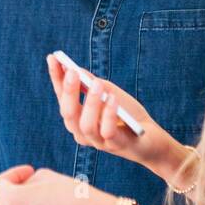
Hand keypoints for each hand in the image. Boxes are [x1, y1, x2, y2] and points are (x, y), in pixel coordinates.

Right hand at [46, 55, 185, 182]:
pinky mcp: (116, 146)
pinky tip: (112, 99)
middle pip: (69, 113)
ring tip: (96, 83)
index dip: (56, 78)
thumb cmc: (127, 114)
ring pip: (86, 125)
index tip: (52, 58)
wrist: (151, 137)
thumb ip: (93, 84)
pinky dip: (109, 114)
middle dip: (69, 92)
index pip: (62, 97)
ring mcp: (98, 142)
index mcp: (78, 118)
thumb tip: (77, 71)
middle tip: (72, 71)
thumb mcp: (110, 93)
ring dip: (91, 102)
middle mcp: (82, 132)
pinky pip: (107, 132)